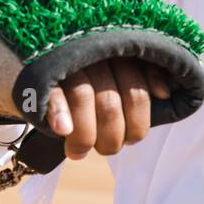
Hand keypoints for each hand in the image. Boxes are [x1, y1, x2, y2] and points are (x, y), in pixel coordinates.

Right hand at [47, 59, 172, 159]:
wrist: (39, 59)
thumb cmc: (92, 77)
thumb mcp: (120, 74)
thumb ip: (142, 82)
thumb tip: (164, 94)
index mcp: (120, 51)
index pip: (137, 91)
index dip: (139, 120)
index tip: (133, 138)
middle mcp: (95, 52)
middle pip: (109, 103)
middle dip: (111, 137)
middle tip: (106, 149)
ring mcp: (67, 61)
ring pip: (83, 99)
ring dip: (84, 135)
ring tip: (79, 152)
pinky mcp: (39, 72)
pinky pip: (52, 93)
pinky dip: (59, 113)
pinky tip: (62, 130)